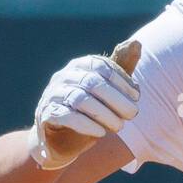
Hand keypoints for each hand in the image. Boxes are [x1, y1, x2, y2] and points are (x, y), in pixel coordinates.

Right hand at [28, 41, 141, 170]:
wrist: (59, 139)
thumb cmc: (88, 110)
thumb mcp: (107, 89)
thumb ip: (121, 68)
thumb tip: (136, 42)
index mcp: (80, 66)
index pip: (102, 66)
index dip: (122, 81)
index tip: (136, 97)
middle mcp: (64, 76)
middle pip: (93, 82)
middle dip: (116, 99)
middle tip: (133, 114)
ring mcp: (52, 94)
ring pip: (80, 99)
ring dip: (104, 114)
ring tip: (120, 126)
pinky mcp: (45, 114)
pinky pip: (66, 116)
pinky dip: (86, 124)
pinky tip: (101, 133)